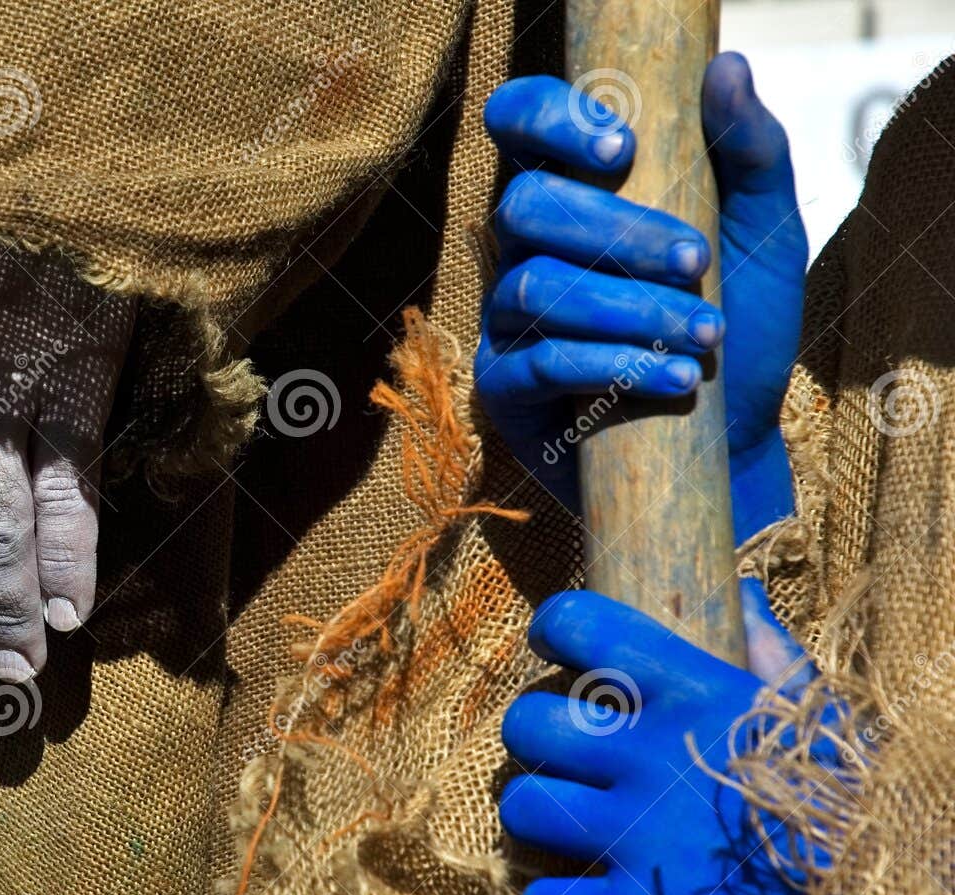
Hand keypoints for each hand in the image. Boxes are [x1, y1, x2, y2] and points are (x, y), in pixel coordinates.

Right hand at [476, 53, 806, 542]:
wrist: (730, 449)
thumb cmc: (740, 334)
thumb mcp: (765, 238)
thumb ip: (752, 155)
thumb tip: (725, 68)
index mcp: (575, 195)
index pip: (520, 124)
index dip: (550, 118)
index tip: (623, 148)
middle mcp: (525, 250)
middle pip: (525, 205)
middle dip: (617, 232)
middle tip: (695, 261)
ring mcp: (507, 320)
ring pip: (537, 288)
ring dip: (629, 310)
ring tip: (702, 336)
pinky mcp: (505, 388)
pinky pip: (538, 362)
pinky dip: (613, 366)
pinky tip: (675, 380)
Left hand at [499, 584, 825, 894]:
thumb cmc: (856, 803)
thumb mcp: (821, 716)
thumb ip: (769, 654)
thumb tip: (742, 593)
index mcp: (693, 692)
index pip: (579, 624)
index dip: (557, 631)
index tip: (560, 649)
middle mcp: (648, 757)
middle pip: (526, 725)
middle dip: (538, 738)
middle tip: (570, 756)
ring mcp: (633, 837)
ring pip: (522, 808)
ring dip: (541, 818)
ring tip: (575, 825)